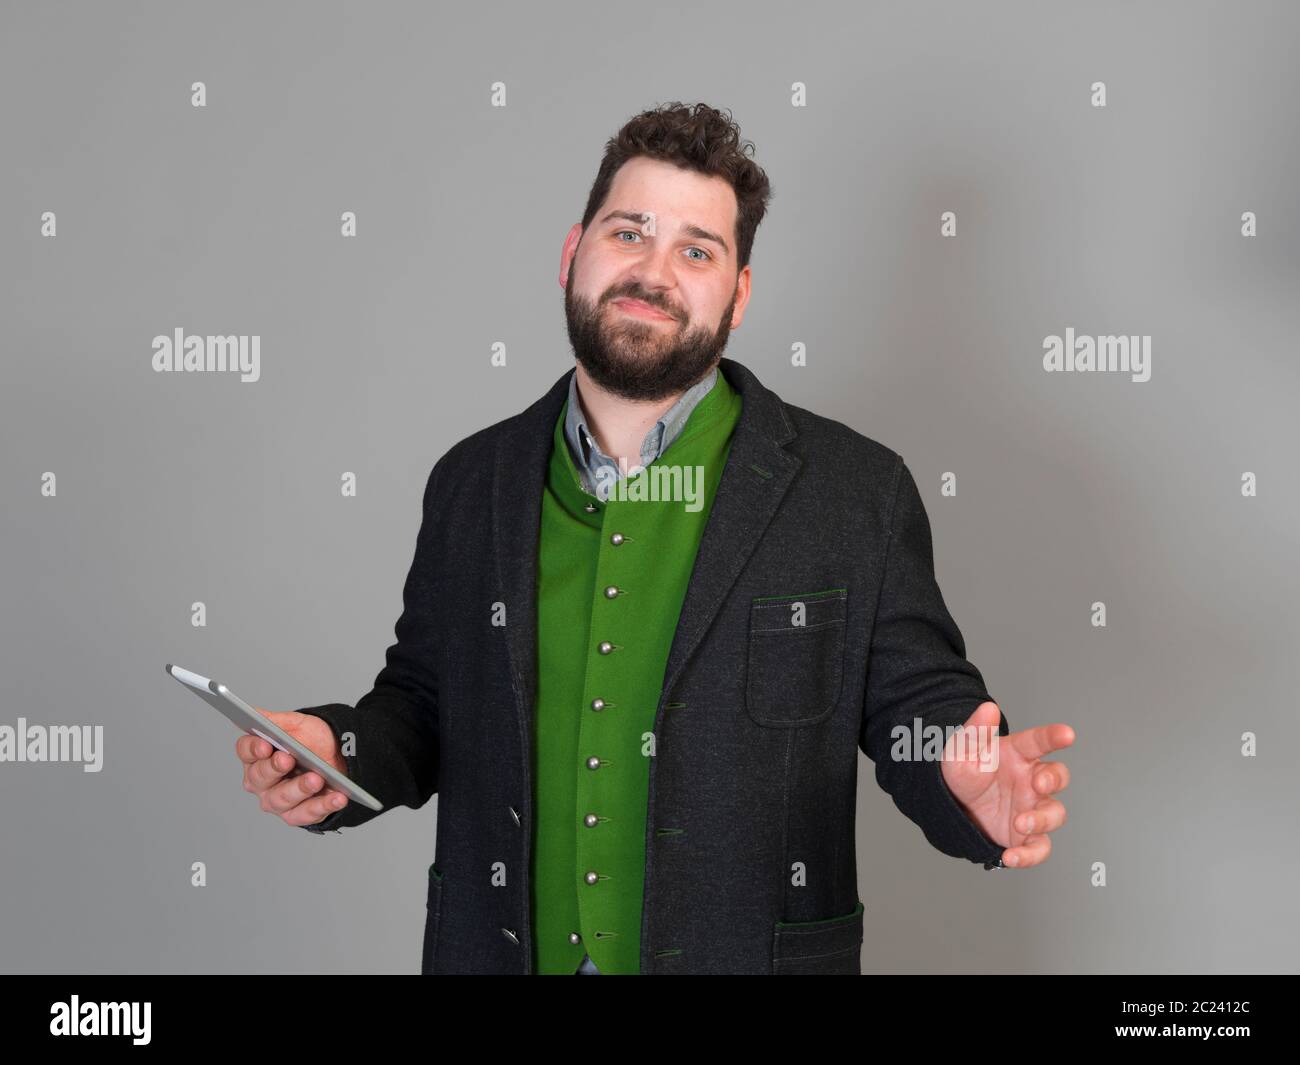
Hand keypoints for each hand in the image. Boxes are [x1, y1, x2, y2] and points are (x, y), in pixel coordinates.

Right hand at [236, 709, 349, 826]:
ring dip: (300, 789)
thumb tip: (256, 714)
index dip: (253, 748)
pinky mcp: (297, 814)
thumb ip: (275, 721)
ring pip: (281, 799)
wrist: (340, 756)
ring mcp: (277, 800)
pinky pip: (306, 814)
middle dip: (274, 768)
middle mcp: (261, 781)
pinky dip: (322, 806)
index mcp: (257, 756)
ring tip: (317, 779)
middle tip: (288, 760)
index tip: (265, 745)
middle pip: (259, 777)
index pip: (246, 751)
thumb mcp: (297, 725)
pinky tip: (338, 797)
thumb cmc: (313, 740)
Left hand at [940, 701, 1073, 867]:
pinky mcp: (1025, 835)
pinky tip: (1012, 856)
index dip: (1053, 736)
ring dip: (1042, 819)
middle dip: (1054, 779)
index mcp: (1017, 755)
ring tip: (1020, 822)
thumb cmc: (962, 772)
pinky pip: (1038, 847)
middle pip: (1057, 776)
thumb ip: (975, 731)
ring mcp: (1031, 807)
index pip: (1038, 741)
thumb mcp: (960, 751)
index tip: (1067, 734)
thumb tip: (988, 708)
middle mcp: (1030, 780)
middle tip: (1039, 783)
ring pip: (1054, 813)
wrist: (949, 806)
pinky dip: (1030, 855)